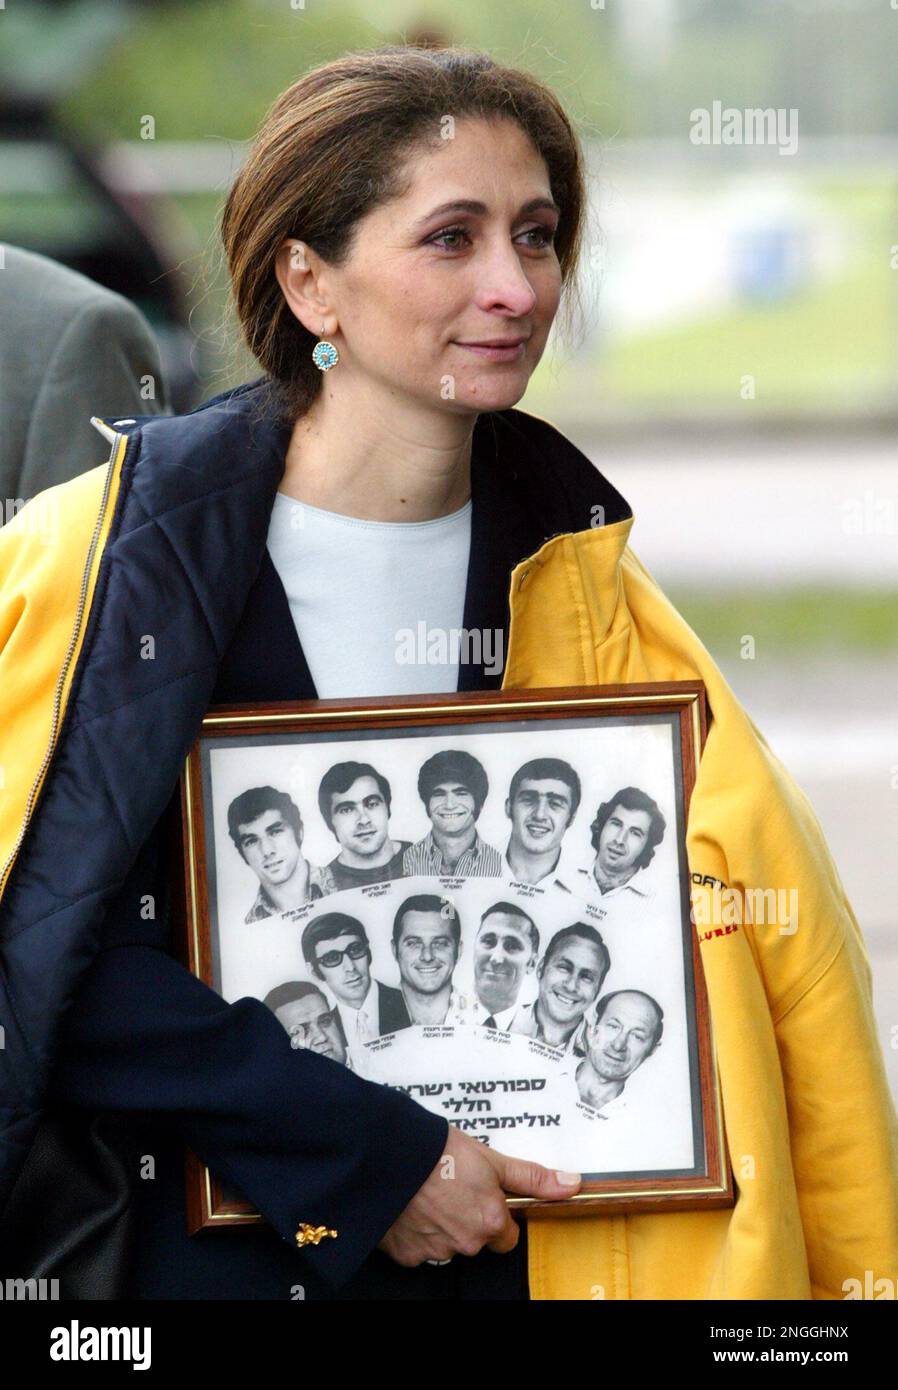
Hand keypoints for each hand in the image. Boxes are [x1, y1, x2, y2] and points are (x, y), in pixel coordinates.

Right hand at [377, 1124, 580, 1266]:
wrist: (390, 1156)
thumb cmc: (440, 1153)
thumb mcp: (492, 1159)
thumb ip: (532, 1177)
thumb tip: (571, 1184)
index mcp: (491, 1221)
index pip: (507, 1235)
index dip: (497, 1214)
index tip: (483, 1196)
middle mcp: (466, 1243)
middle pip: (477, 1240)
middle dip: (469, 1220)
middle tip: (453, 1189)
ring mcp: (435, 1251)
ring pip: (448, 1244)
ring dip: (443, 1226)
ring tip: (430, 1194)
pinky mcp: (407, 1254)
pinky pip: (418, 1248)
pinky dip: (417, 1232)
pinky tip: (412, 1206)